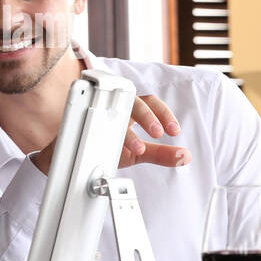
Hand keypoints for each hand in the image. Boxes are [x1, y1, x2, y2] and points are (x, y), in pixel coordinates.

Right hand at [32, 93, 189, 174]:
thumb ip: (161, 154)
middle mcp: (115, 107)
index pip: (150, 102)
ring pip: (112, 106)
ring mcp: (95, 110)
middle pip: (133, 100)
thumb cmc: (107, 149)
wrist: (75, 161)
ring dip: (125, 126)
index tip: (174, 131)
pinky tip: (106, 142)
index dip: (163, 113)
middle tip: (157, 134)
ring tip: (138, 147)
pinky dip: (98, 126)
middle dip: (147, 116)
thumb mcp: (138, 153)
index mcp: (131, 110)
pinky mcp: (78, 116)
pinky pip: (88, 116)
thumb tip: (186, 156)